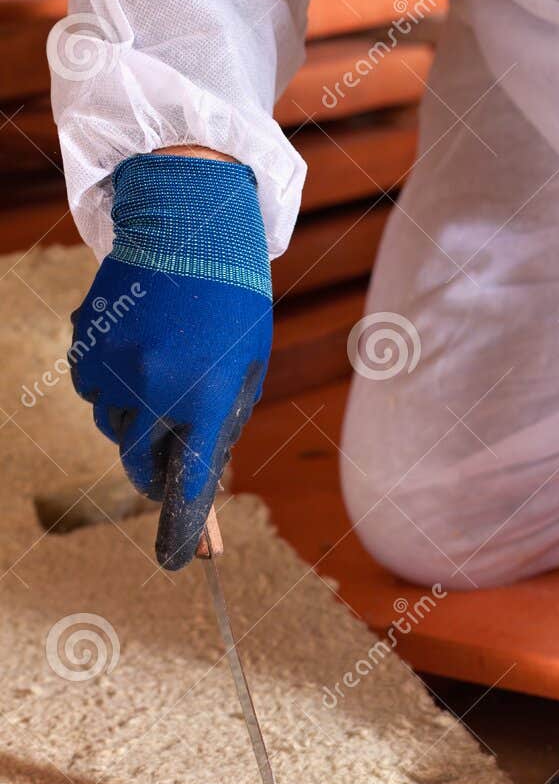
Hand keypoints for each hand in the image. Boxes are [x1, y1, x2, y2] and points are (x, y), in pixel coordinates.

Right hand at [68, 151, 272, 569]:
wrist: (190, 223)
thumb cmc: (233, 302)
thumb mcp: (246, 369)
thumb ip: (221, 426)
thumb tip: (199, 488)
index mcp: (205, 401)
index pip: (188, 484)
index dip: (182, 526)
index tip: (180, 560)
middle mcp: (155, 391)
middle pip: (141, 463)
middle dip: (153, 471)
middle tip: (164, 464)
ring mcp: (116, 368)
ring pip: (113, 426)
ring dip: (134, 420)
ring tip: (162, 375)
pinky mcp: (87, 344)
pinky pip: (91, 389)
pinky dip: (109, 386)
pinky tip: (135, 353)